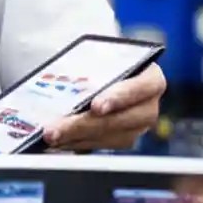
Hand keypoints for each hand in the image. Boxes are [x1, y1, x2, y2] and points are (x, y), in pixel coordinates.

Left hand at [42, 64, 165, 151]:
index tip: (96, 106)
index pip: (140, 88)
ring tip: (51, 136)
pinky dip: (76, 143)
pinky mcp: (122, 139)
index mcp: (151, 79)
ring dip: (75, 138)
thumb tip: (64, 82)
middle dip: (84, 126)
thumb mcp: (100, 56)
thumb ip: (90, 69)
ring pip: (109, 138)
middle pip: (120, 120)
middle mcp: (148, 107)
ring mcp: (137, 127)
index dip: (118, 98)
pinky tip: (56, 140)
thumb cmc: (105, 60)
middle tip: (56, 130)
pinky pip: (99, 145)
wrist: (110, 69)